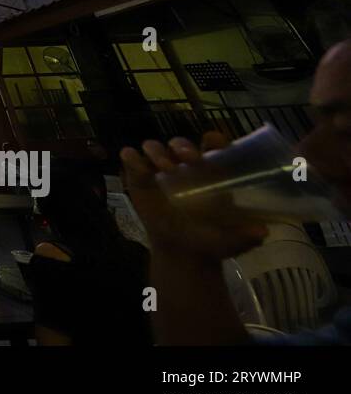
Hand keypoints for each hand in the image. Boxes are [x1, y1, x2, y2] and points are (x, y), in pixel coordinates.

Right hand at [120, 133, 267, 262]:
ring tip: (162, 167)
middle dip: (182, 145)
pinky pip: (132, 160)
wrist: (183, 253)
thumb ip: (247, 235)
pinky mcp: (139, 178)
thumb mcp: (232, 239)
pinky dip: (131, 158)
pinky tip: (135, 163)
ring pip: (154, 147)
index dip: (213, 140)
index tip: (212, 143)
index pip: (211, 144)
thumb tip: (262, 231)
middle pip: (180, 143)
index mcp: (210, 171)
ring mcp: (159, 170)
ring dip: (156, 150)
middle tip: (186, 158)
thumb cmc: (210, 240)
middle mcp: (183, 166)